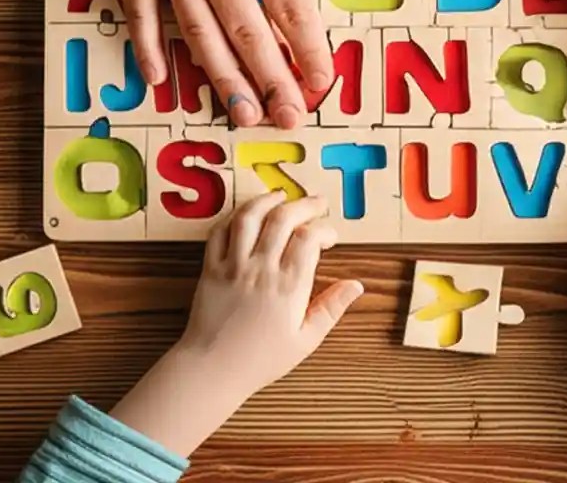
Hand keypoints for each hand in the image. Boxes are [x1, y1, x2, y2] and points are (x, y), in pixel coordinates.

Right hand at [69, 0, 404, 127]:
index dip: (309, 53)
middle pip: (250, 38)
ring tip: (240, 115)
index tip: (321, 84)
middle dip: (272, 84)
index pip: (293, 12)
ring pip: (201, 38)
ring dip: (222, 81)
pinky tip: (159, 79)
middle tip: (287, 119)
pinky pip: (141, 14)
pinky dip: (149, 49)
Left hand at [109, 192, 362, 454]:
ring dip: (267, 200)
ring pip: (250, 217)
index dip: (324, 229)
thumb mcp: (305, 340)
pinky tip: (248, 214)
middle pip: (283, 218)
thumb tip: (356, 285)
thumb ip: (331, 308)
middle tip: (317, 202)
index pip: (309, 238)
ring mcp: (233, 265)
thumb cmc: (261, 360)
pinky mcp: (210, 268)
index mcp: (289, 287)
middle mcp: (261, 269)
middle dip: (304, 204)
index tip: (330, 236)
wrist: (212, 369)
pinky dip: (235, 216)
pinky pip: (220, 231)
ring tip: (281, 196)